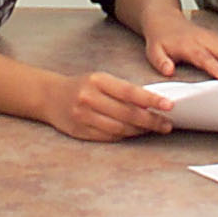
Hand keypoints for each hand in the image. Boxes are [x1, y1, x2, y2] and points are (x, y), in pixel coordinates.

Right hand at [48, 70, 179, 140]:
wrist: (49, 96)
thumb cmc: (82, 86)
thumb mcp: (100, 80)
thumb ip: (122, 90)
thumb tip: (152, 103)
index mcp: (97, 81)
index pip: (130, 92)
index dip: (151, 100)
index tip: (168, 105)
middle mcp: (89, 98)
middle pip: (127, 113)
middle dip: (151, 120)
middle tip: (166, 124)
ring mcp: (83, 117)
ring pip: (120, 128)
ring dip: (140, 130)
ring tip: (154, 129)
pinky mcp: (80, 131)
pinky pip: (109, 137)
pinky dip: (125, 136)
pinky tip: (135, 133)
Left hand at [139, 10, 217, 83]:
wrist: (164, 19)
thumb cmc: (160, 39)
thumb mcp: (153, 51)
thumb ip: (160, 61)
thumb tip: (168, 70)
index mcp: (189, 45)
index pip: (205, 58)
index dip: (217, 68)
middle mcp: (204, 40)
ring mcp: (212, 38)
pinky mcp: (217, 38)